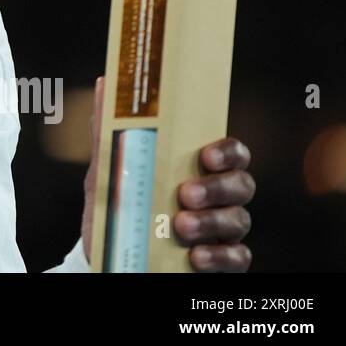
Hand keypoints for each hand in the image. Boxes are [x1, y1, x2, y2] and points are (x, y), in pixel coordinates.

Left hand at [80, 76, 255, 270]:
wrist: (110, 255)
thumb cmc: (120, 206)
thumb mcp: (109, 170)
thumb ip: (109, 132)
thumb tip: (104, 84)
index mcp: (200, 169)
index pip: (231, 152)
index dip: (227, 151)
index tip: (206, 155)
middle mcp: (219, 197)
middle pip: (241, 184)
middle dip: (217, 188)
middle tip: (185, 194)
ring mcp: (224, 230)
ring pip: (238, 220)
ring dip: (211, 222)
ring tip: (180, 226)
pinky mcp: (222, 261)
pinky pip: (237, 258)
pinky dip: (218, 257)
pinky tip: (195, 256)